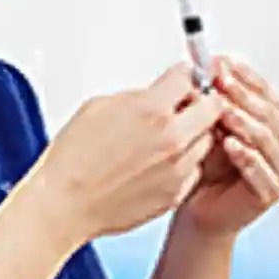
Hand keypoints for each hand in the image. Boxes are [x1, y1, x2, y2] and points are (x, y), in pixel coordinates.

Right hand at [38, 64, 226, 241]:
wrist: (65, 203)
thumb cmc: (74, 158)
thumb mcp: (100, 106)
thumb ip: (138, 96)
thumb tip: (156, 92)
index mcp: (152, 110)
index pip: (189, 78)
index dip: (184, 76)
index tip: (182, 78)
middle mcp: (172, 138)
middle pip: (212, 108)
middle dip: (200, 101)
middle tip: (186, 103)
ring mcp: (177, 168)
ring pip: (207, 140)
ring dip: (194, 133)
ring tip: (168, 136)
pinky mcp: (175, 193)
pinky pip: (194, 169)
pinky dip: (185, 162)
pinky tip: (162, 161)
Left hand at [176, 55, 278, 236]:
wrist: (200, 205)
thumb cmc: (208, 161)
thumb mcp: (213, 122)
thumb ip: (219, 96)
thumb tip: (216, 60)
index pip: (269, 92)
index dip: (246, 76)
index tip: (222, 62)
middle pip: (269, 112)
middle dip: (242, 94)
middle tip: (219, 82)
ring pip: (266, 138)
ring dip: (243, 121)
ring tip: (221, 111)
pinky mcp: (272, 193)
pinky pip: (261, 170)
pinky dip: (245, 155)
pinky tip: (229, 145)